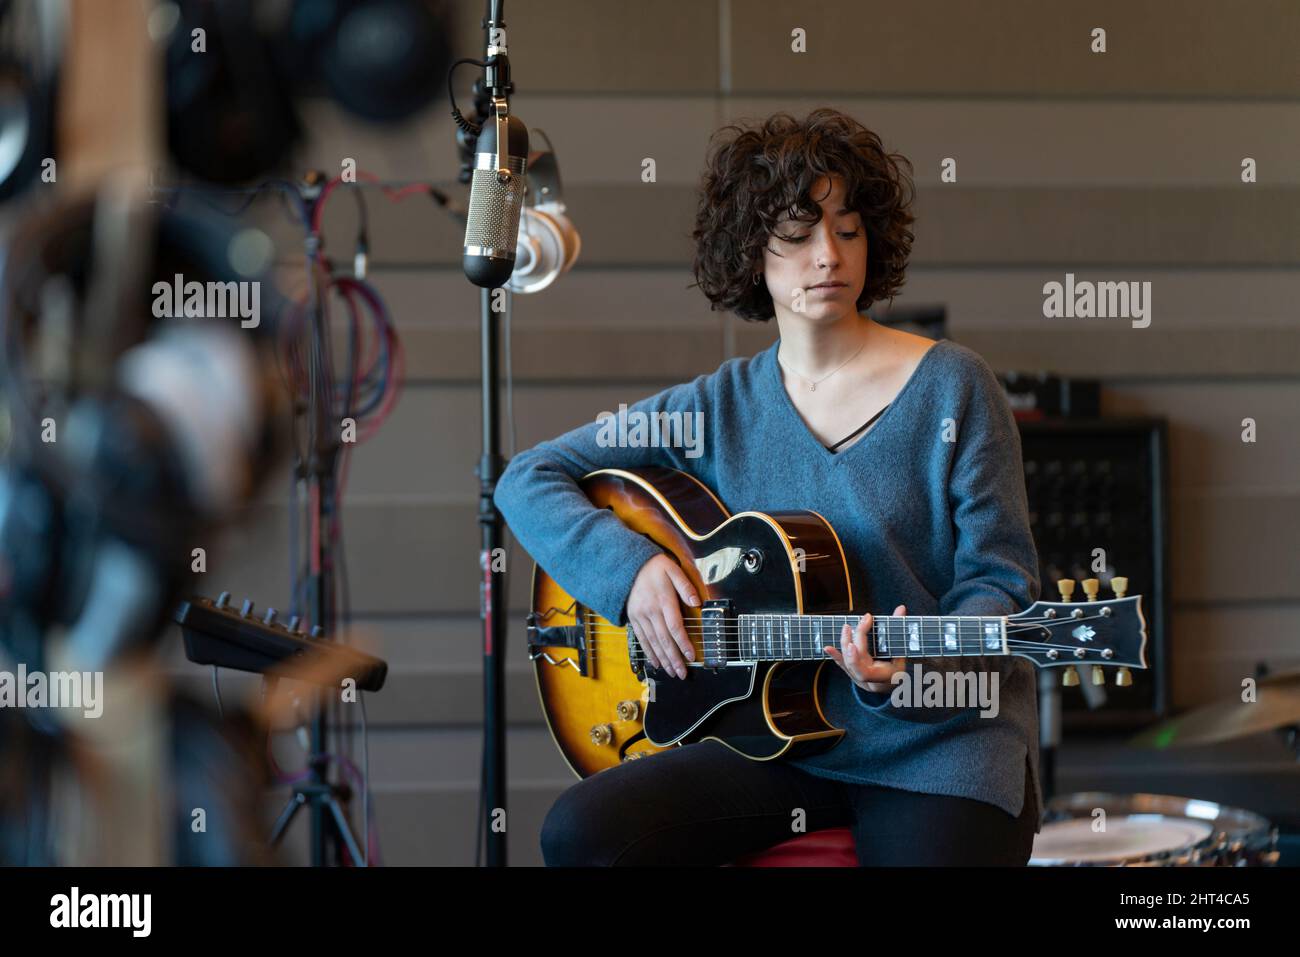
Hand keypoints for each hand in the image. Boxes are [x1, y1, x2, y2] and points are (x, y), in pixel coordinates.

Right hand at [626, 553, 698, 679]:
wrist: (628, 566)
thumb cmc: (655, 567)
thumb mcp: (672, 569)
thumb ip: (685, 586)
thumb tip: (697, 602)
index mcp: (663, 600)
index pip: (675, 626)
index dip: (684, 643)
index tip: (692, 656)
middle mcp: (650, 611)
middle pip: (664, 639)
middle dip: (674, 658)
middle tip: (682, 673)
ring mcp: (640, 617)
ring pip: (653, 642)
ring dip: (663, 659)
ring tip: (672, 672)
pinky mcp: (633, 619)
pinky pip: (641, 639)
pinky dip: (649, 653)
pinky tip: (656, 663)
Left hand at [823, 605, 907, 693]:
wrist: (894, 684)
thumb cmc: (900, 664)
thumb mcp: (904, 650)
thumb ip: (899, 630)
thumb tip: (901, 608)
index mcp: (882, 677)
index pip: (865, 671)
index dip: (856, 660)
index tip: (853, 645)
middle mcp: (868, 681)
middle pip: (855, 663)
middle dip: (853, 642)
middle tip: (855, 624)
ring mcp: (859, 679)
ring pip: (847, 663)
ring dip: (844, 644)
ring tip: (846, 627)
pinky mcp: (853, 674)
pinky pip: (843, 665)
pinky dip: (835, 655)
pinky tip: (827, 648)